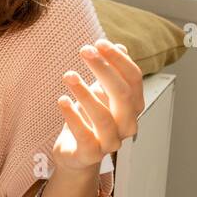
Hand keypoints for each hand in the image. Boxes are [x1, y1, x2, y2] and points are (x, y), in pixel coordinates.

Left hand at [52, 39, 143, 172]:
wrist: (76, 155)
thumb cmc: (90, 120)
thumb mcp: (100, 93)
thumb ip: (110, 73)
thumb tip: (120, 45)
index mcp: (133, 107)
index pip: (134, 79)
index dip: (119, 59)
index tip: (99, 42)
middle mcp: (127, 125)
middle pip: (122, 94)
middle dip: (104, 69)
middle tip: (84, 50)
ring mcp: (111, 142)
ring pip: (103, 117)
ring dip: (85, 93)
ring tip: (68, 75)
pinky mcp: (90, 155)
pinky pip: (84, 135)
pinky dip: (72, 116)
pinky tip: (62, 100)